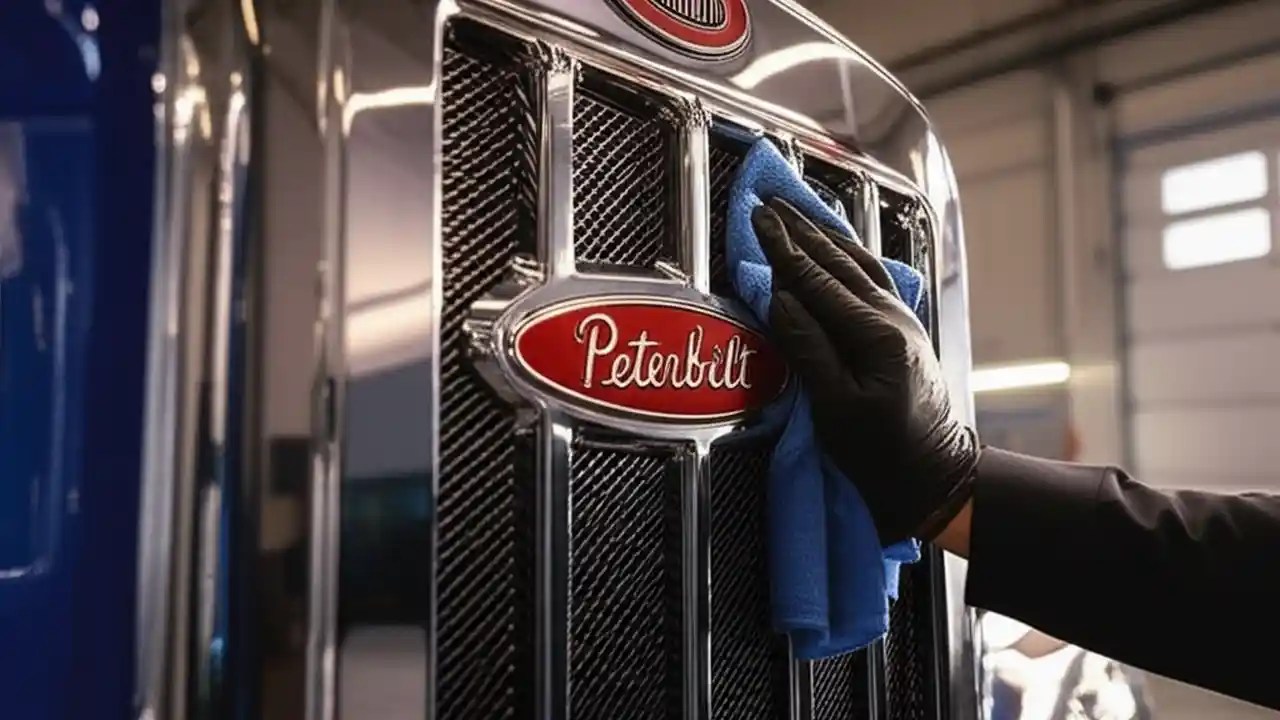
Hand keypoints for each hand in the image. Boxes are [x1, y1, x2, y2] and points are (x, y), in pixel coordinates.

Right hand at [751, 198, 979, 544]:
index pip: (819, 281)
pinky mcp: (903, 332)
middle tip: (769, 205)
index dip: (785, 250)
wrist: (934, 477)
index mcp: (876, 335)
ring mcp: (903, 322)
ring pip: (861, 265)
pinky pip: (872, 280)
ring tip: (798, 216)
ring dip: (826, 238)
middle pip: (841, 263)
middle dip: (802, 232)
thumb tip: (781, 297)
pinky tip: (838, 249)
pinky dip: (849, 256)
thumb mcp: (834, 407)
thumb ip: (807, 348)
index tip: (759, 219)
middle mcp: (893, 318)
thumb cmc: (879, 452)